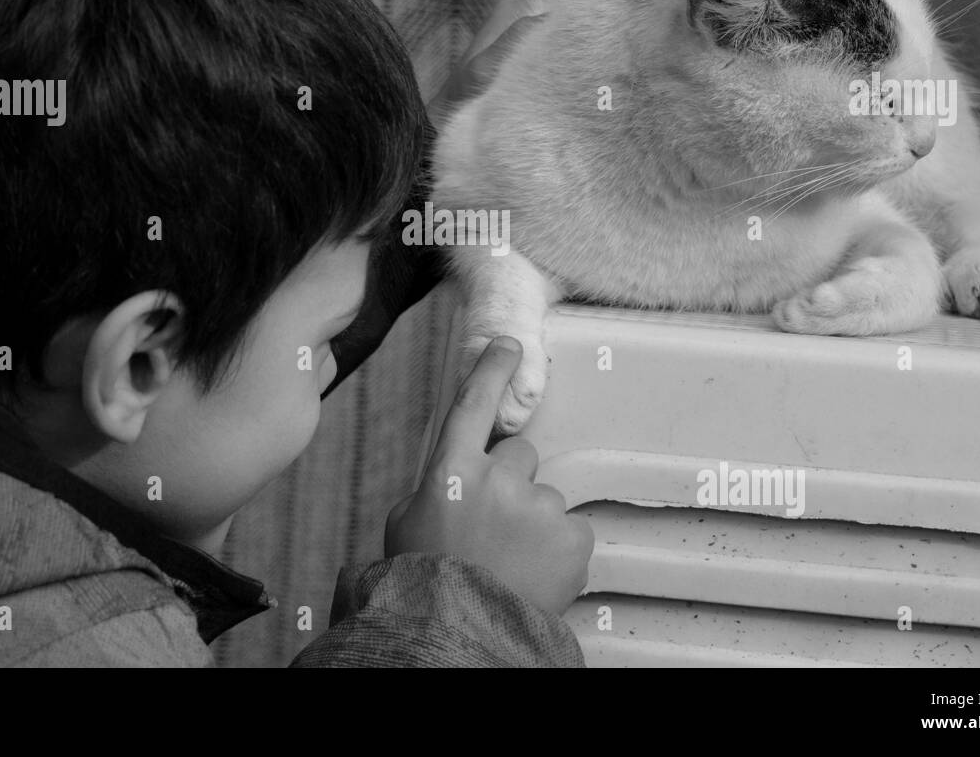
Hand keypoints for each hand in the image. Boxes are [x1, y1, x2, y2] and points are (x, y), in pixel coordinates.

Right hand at [385, 336, 593, 615]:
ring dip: (532, 522)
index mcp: (451, 471)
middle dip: (511, 483)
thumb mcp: (407, 524)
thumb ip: (438, 487)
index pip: (474, 404)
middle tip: (493, 527)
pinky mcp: (572, 536)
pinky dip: (558, 550)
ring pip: (545, 498)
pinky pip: (571, 529)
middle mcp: (498, 479)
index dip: (491, 369)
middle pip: (519, 455)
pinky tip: (533, 573)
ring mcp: (539, 506)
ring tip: (510, 562)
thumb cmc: (425, 582)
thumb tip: (460, 479)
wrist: (456, 635)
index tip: (508, 345)